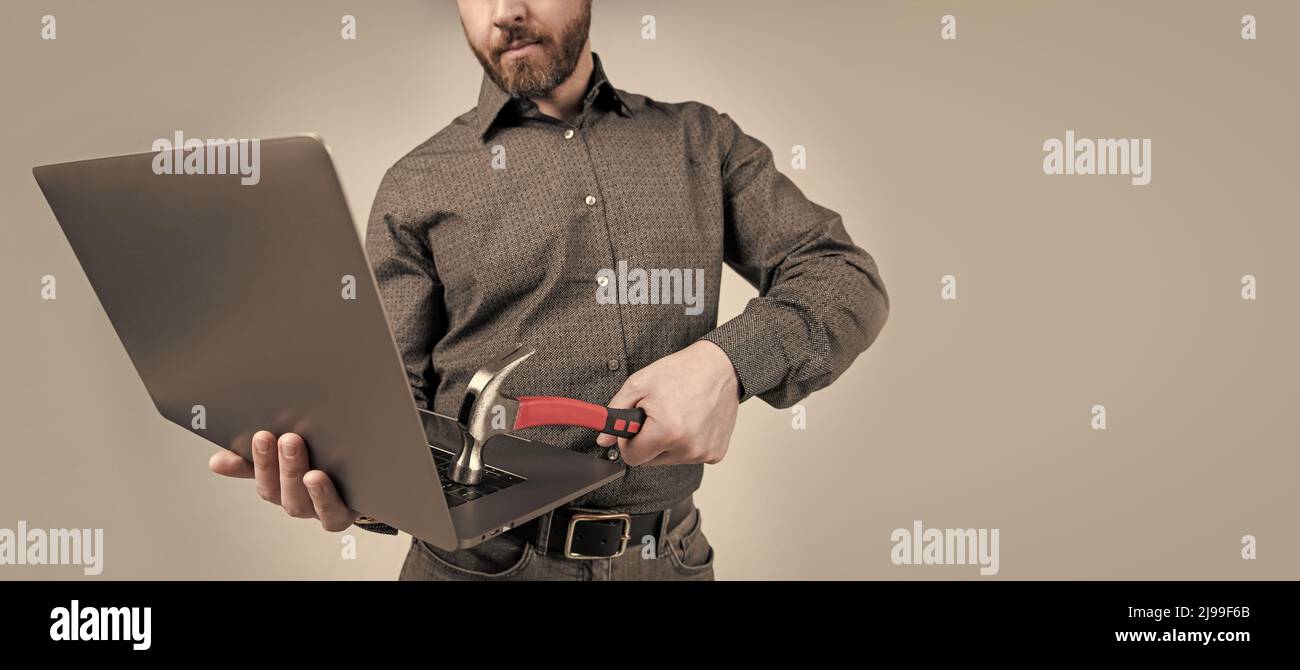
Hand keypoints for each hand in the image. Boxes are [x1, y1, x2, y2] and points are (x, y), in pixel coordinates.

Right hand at [208, 431, 361, 531]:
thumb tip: (216, 461)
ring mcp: (317, 509)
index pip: (258, 475)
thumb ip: (255, 460)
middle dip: (272, 462)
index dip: (250, 462)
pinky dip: (322, 497)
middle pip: (276, 489)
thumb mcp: (288, 459)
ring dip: (293, 473)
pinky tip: (317, 478)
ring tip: (293, 445)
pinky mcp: (341, 516)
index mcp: (279, 485)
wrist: (368, 485)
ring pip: (298, 501)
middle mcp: (295, 500)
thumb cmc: (324, 465)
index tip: (252, 436)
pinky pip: (329, 513)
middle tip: (278, 435)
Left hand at [595, 340, 739, 465]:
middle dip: (647, 442)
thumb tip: (603, 439)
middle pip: (650, 461)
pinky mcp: (716, 454)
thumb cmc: (681, 372)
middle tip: (657, 416)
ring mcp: (704, 453)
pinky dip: (686, 444)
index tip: (636, 426)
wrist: (721, 367)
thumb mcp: (639, 384)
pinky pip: (689, 457)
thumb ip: (616, 414)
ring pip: (669, 459)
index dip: (629, 441)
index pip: (632, 458)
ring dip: (667, 443)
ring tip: (676, 415)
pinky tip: (692, 422)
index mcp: (667, 432)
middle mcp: (688, 448)